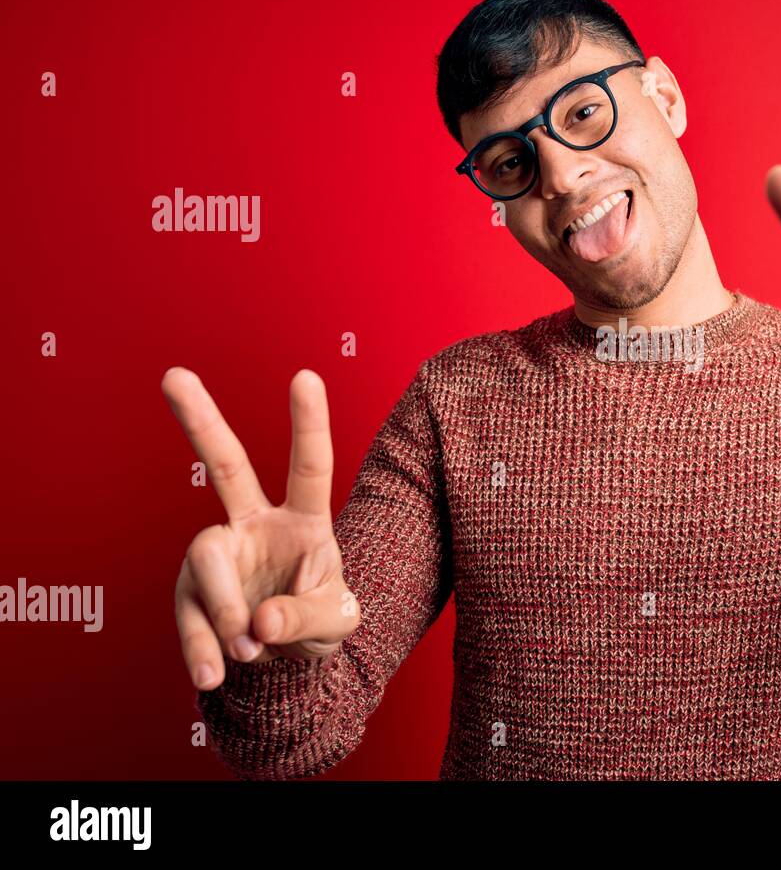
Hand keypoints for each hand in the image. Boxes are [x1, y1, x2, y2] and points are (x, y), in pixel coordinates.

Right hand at [162, 367, 359, 690]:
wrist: (284, 662)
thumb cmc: (319, 620)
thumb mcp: (337, 622)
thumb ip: (307, 619)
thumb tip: (259, 625)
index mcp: (304, 519)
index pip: (310, 466)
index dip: (308, 423)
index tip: (305, 375)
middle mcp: (255, 524)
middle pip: (226, 465)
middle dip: (200, 420)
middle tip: (173, 374)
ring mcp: (218, 555)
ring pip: (205, 560)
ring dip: (226, 611)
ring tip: (250, 649)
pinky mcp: (190, 593)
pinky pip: (189, 617)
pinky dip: (202, 651)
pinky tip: (213, 676)